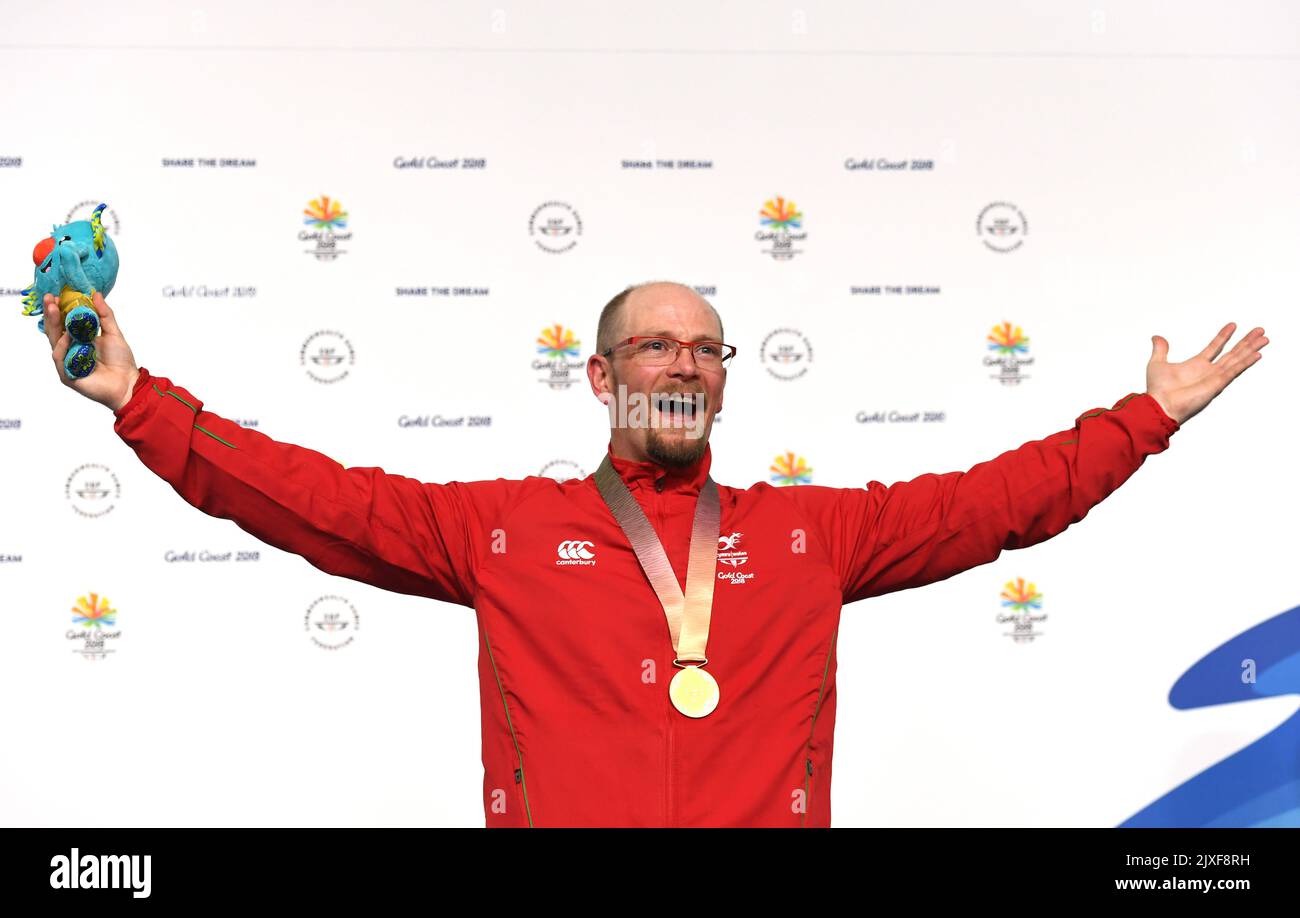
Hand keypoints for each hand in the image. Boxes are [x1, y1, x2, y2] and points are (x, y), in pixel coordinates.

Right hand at [44, 291, 140, 411]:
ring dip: (53, 325)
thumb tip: (96, 294)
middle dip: (51, 313)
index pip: (63, 322)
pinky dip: (63, 346)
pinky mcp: (67, 374)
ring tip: (54, 309)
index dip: (58, 309)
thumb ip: (104, 314)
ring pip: (54, 342)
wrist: (128, 383)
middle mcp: (70, 349)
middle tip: (49, 298)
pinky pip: (60, 358)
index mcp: (79, 340)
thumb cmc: (120, 361)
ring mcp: (67, 362)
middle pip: (55, 330)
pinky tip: (67, 335)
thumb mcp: (113, 333)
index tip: (55, 294)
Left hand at [1146, 323, 1267, 425]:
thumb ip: (1160, 350)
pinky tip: (1257, 354)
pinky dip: (1246, 362)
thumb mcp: (1157, 363)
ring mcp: (1214, 377)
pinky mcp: (1217, 384)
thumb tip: (1156, 338)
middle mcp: (1208, 371)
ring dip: (1251, 348)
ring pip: (1237, 359)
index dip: (1224, 336)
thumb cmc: (1158, 390)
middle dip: (1246, 341)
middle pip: (1232, 353)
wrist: (1160, 404)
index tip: (1233, 325)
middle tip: (1259, 330)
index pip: (1215, 347)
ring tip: (1264, 338)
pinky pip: (1234, 371)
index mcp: (1196, 365)